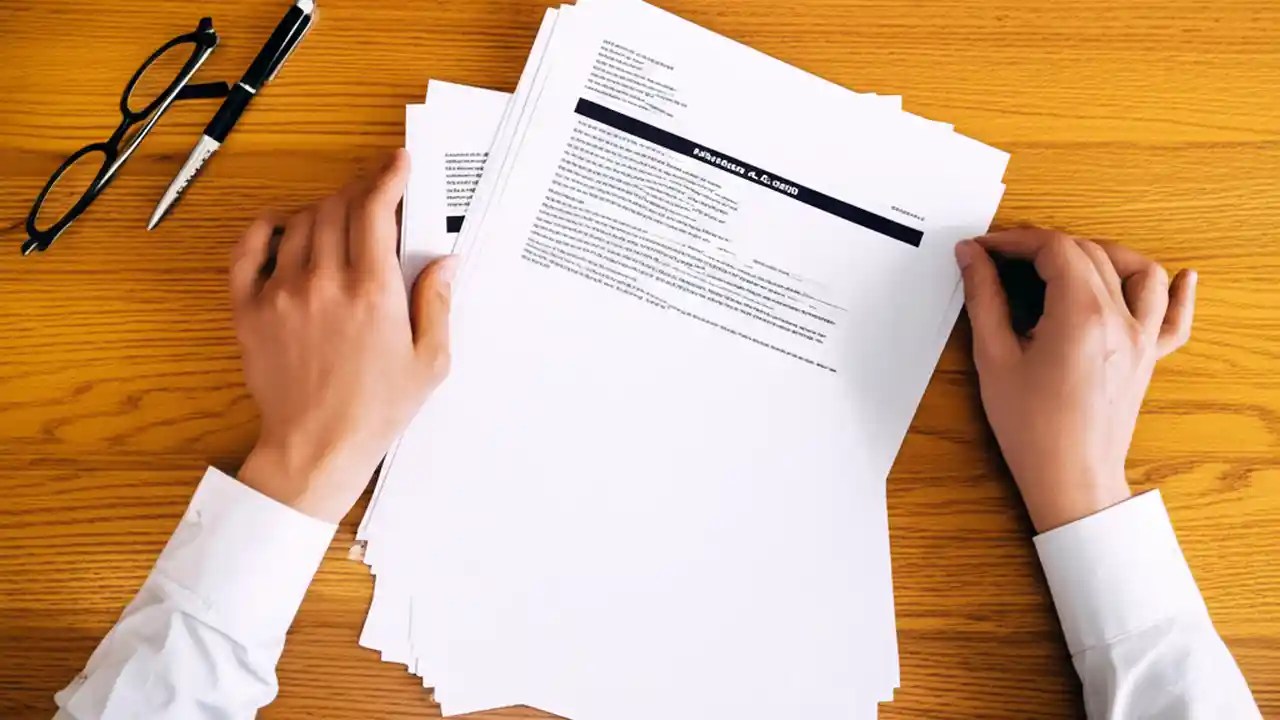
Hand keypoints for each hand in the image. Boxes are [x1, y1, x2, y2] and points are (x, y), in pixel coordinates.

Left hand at [230, 149, 455, 522]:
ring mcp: (281, 293)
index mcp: (373, 292)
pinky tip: (285, 227)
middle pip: (337, 206)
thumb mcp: (429, 362)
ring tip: (341, 219)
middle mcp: (324, 283)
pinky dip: (267, 226)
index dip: (388, 177)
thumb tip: (446, 261)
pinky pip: (249, 247)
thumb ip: (438, 304)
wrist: (316, 448)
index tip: (398, 164)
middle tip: (376, 193)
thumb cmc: (375, 410)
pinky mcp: (249, 309)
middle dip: (360, 189)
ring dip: (324, 209)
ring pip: (300, 221)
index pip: (375, 209)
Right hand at [956, 228, 1196, 532]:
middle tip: (1006, 258)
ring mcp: (1142, 337)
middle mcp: (1121, 319)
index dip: (1015, 242)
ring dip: (1103, 253)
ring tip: (1068, 259)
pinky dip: (1180, 292)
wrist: (1070, 477)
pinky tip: (1182, 276)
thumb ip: (984, 300)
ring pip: (1139, 270)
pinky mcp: (1148, 357)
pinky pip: (1175, 318)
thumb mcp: (995, 359)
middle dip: (1045, 245)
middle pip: (1090, 252)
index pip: (1053, 249)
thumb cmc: (1033, 429)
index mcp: (1081, 315)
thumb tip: (973, 259)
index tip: (986, 250)